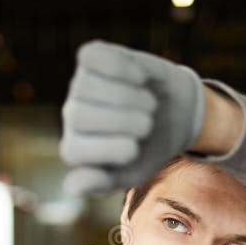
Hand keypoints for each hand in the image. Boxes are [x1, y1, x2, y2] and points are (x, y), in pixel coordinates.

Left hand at [60, 40, 205, 194]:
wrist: (173, 114)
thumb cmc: (149, 149)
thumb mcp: (132, 173)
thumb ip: (103, 181)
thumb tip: (72, 187)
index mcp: (76, 149)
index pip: (73, 150)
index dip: (104, 150)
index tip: (134, 150)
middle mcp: (73, 117)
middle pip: (77, 115)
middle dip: (118, 120)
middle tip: (146, 125)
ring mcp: (81, 86)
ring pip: (86, 86)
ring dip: (125, 96)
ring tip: (149, 105)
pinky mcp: (92, 59)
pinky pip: (91, 57)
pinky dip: (118, 67)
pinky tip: (139, 78)